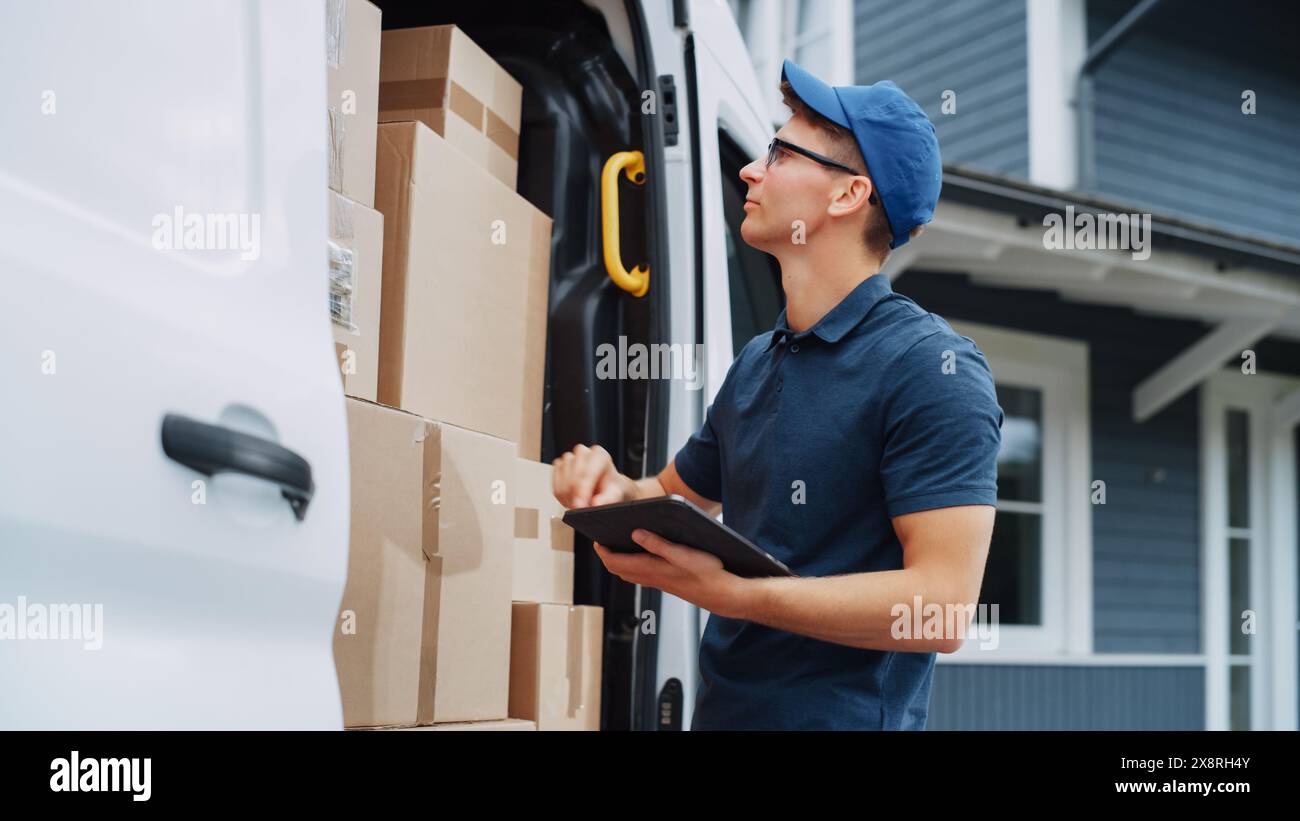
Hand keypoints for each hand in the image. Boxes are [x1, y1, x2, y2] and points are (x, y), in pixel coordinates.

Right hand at [552, 443, 634, 508]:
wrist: (604, 487)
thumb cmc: (610, 488)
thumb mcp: (615, 495)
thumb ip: (607, 499)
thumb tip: (596, 503)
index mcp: (600, 455)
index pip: (588, 472)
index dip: (582, 491)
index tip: (580, 506)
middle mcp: (583, 453)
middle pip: (573, 476)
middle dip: (574, 496)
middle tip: (579, 509)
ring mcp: (569, 458)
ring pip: (562, 479)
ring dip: (567, 496)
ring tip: (576, 504)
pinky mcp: (558, 465)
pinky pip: (554, 481)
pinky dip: (560, 494)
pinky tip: (569, 499)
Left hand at [593, 529, 757, 619]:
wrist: (723, 595)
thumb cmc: (707, 573)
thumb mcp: (682, 553)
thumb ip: (657, 544)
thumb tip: (635, 533)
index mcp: (651, 569)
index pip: (615, 562)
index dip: (602, 550)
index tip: (595, 537)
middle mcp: (651, 578)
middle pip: (618, 569)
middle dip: (607, 555)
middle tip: (602, 539)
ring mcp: (659, 582)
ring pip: (629, 573)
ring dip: (619, 561)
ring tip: (617, 544)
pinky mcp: (667, 583)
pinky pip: (641, 575)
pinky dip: (633, 565)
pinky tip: (641, 555)